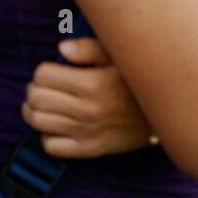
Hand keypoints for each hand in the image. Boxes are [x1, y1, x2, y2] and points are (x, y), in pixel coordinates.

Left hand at [23, 36, 153, 157]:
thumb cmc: (136, 80)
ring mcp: (86, 131)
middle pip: (35, 98)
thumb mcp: (119, 57)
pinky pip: (50, 146)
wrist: (162, 115)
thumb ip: (89, 49)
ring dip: (35, 110)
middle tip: (46, 86)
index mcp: (92, 84)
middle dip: (35, 89)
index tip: (54, 71)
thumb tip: (61, 48)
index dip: (44, 70)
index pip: (43, 76)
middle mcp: (86, 110)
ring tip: (46, 103)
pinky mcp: (88, 149)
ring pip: (37, 122)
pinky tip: (57, 124)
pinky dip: (47, 134)